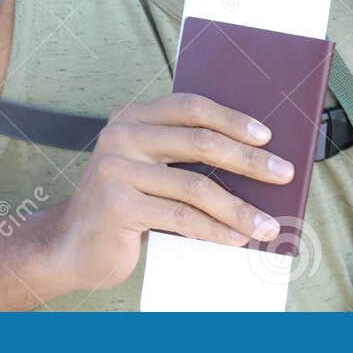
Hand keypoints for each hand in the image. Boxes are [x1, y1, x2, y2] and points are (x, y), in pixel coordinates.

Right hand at [39, 92, 293, 292]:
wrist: (70, 245)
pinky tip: (237, 239)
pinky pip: (181, 217)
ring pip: (195, 185)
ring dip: (239, 208)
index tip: (266, 137)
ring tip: (266, 224)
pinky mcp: (118, 205)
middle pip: (199, 142)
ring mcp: (116, 169)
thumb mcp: (147, 169)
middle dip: (248, 161)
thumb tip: (252, 158)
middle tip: (283, 174)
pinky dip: (215, 230)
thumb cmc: (122, 206)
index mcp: (131, 118)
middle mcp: (121, 136)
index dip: (231, 119)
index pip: (190, 107)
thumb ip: (181, 155)